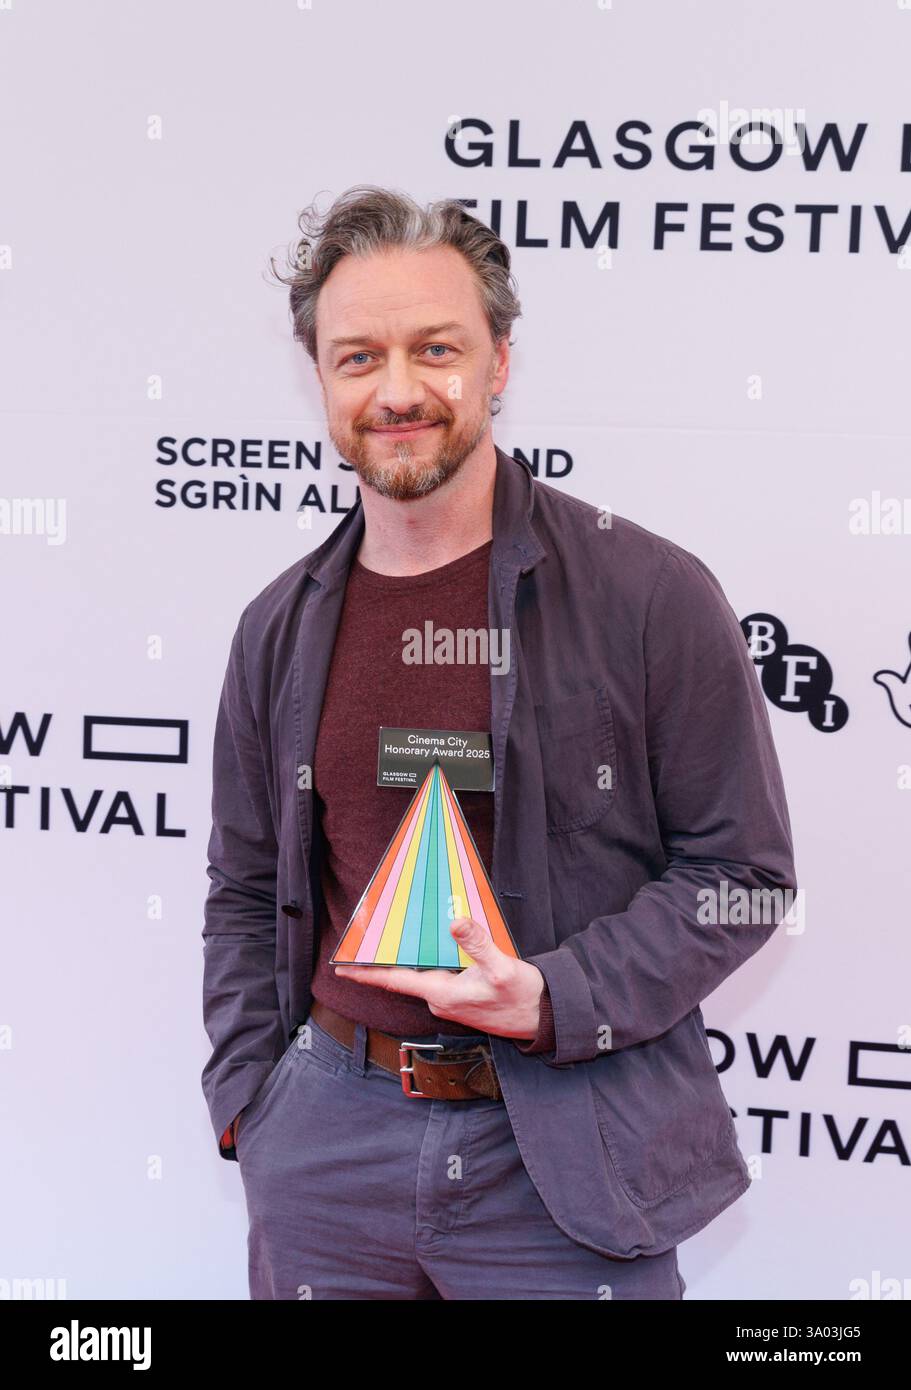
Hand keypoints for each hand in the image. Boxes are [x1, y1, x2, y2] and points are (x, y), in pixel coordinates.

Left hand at [333, 917, 544, 1038]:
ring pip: (424, 973)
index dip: (367, 974)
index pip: (395, 981)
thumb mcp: (502, 967)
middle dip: (388, 957)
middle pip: (406, 974)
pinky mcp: (459, 997)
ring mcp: (449, 1000)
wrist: (542, 1018)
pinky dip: (433, 960)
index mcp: (442, 993)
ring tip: (402, 933)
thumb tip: (456, 923)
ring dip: (413, 957)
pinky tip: (437, 945)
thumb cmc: (521, 997)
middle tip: (371, 933)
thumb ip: (478, 944)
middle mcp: (440, 999)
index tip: (341, 968)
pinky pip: (438, 976)